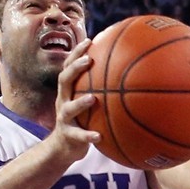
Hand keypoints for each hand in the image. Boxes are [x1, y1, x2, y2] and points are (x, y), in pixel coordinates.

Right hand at [46, 38, 99, 163]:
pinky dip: (88, 135)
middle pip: (64, 80)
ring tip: (93, 98)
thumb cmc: (81, 121)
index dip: (76, 53)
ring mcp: (64, 119)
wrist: (63, 148)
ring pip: (69, 108)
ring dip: (80, 103)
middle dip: (75, 69)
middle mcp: (63, 101)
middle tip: (88, 61)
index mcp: (68, 91)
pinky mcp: (68, 136)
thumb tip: (127, 74)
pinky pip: (78, 135)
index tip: (89, 41)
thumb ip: (99, 89)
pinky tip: (99, 136)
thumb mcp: (86, 103)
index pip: (68, 67)